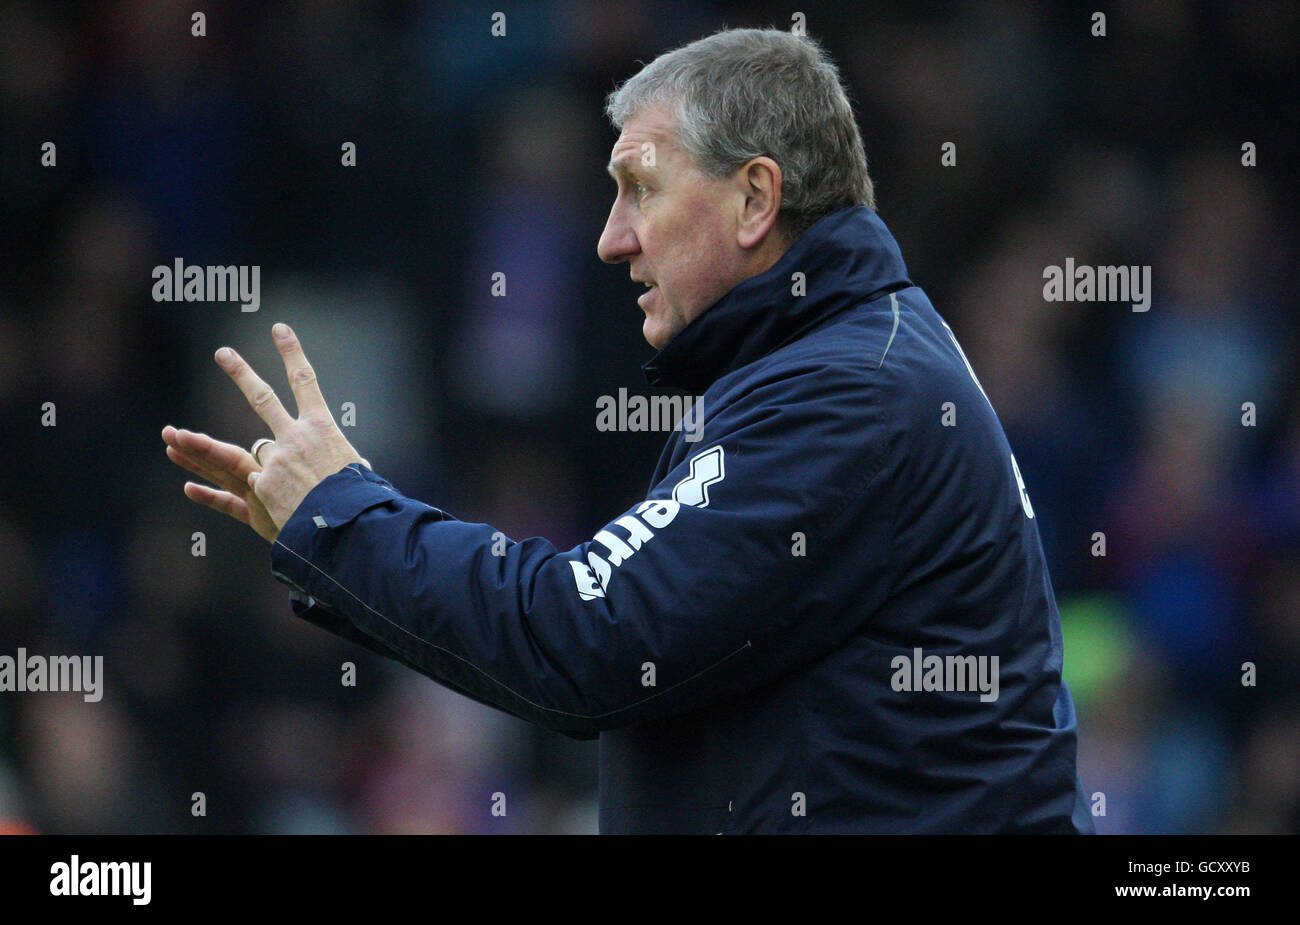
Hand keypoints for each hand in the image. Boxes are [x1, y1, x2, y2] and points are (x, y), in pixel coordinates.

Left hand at [163, 323, 367, 541]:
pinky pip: (247, 491)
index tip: (280, 330)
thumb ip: (344, 461)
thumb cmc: (362, 499)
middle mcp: (294, 439)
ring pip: (242, 449)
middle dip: (241, 374)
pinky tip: (221, 494)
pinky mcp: (261, 490)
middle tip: (223, 353)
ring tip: (174, 431)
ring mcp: (274, 463)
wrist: (346, 527)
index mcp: (322, 428)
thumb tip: (349, 465)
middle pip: (262, 399)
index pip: (305, 381)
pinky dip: (239, 495)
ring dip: (204, 440)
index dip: (292, 353)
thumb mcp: (358, 470)